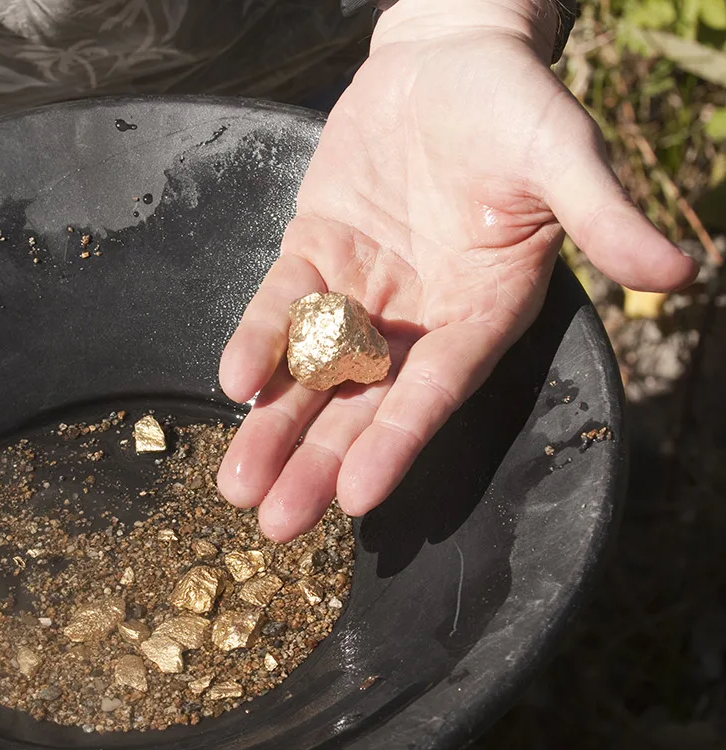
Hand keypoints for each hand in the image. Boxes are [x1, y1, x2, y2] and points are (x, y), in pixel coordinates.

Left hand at [216, 0, 695, 540]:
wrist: (449, 57)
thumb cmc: (516, 104)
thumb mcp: (564, 154)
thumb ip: (605, 216)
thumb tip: (683, 271)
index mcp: (483, 311)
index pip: (438, 388)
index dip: (398, 440)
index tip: (359, 496)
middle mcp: (419, 316)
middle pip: (364, 403)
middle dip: (319, 461)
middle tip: (276, 526)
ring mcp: (363, 289)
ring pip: (313, 370)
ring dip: (275, 426)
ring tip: (239, 484)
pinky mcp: (316, 252)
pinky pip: (282, 305)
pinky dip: (259, 340)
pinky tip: (234, 383)